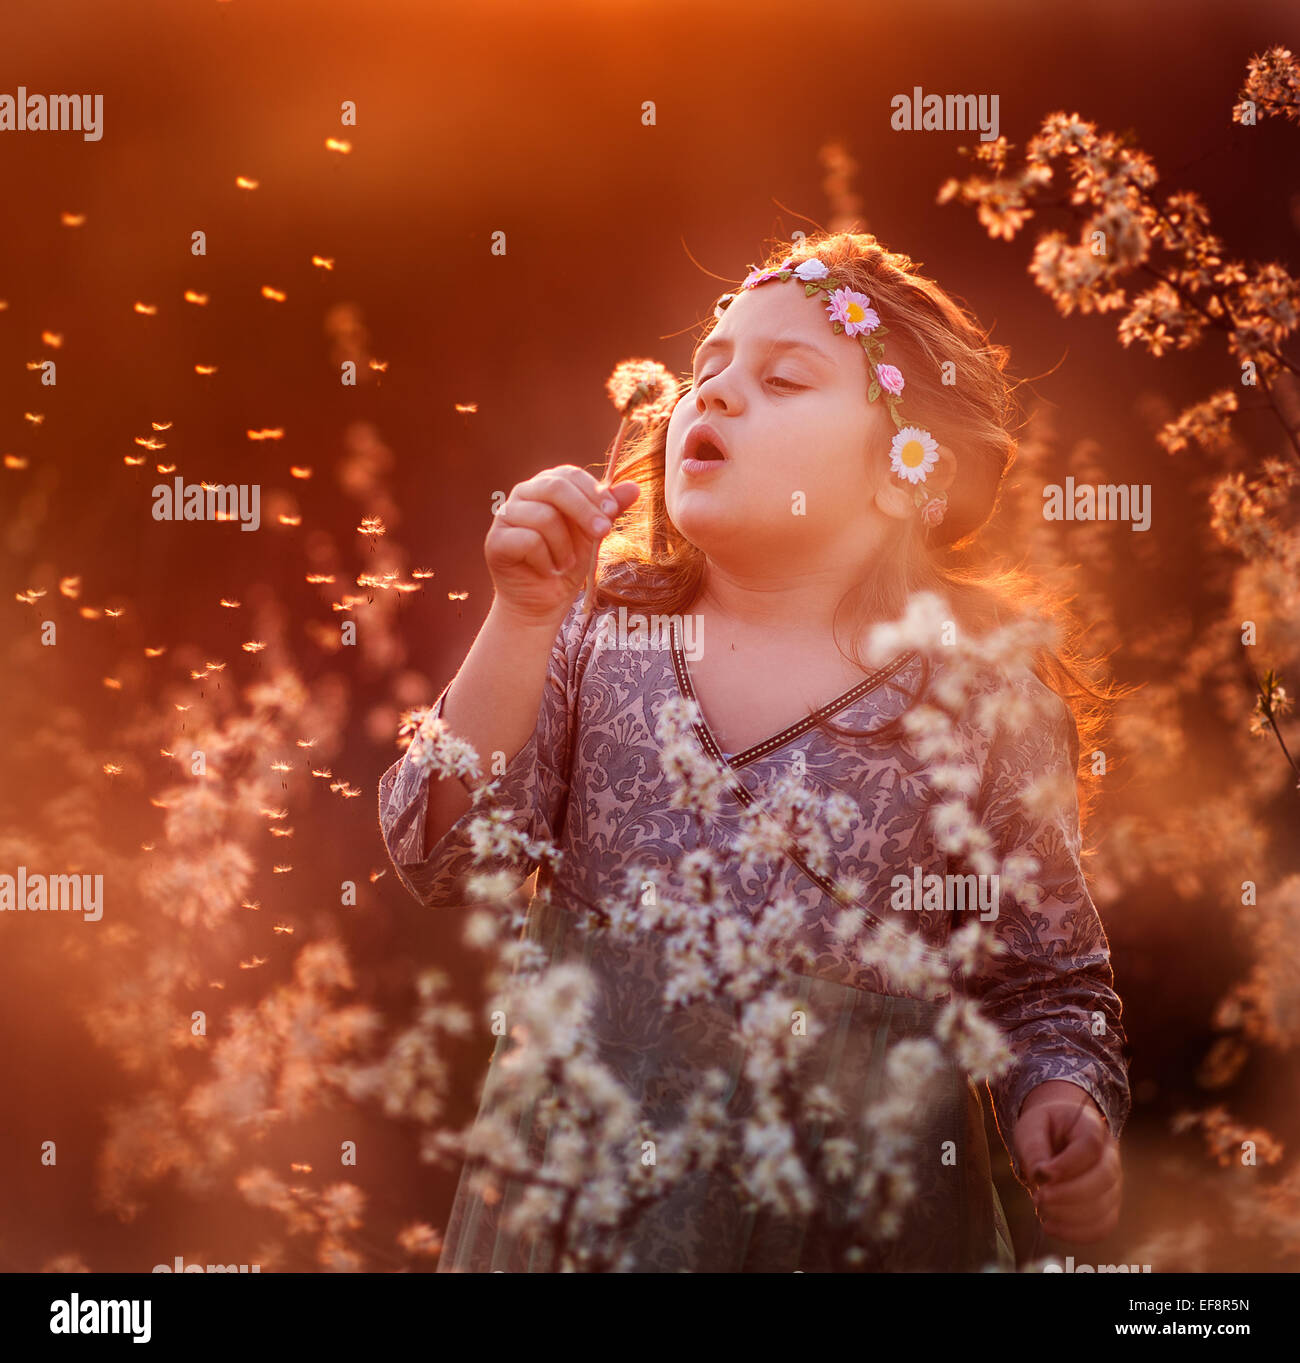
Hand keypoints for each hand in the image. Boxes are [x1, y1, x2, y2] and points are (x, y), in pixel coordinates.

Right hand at [485, 465, 639, 623]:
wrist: (542, 603)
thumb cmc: (566, 565)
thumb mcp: (593, 536)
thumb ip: (609, 510)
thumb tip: (634, 486)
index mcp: (546, 486)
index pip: (569, 475)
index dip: (592, 492)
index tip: (611, 513)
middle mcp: (522, 495)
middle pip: (554, 487)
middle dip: (584, 511)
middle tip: (602, 534)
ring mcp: (505, 517)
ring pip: (543, 517)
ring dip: (564, 547)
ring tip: (565, 563)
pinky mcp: (495, 542)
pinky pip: (529, 541)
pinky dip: (546, 561)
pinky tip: (547, 571)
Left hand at [1015, 1080, 1120, 1242]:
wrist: (1056, 1135)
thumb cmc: (1044, 1128)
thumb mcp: (1031, 1128)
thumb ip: (1034, 1148)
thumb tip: (1041, 1176)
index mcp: (1091, 1126)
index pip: (1090, 1145)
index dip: (1067, 1164)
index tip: (1041, 1175)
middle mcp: (1110, 1154)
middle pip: (1103, 1178)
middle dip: (1069, 1194)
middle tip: (1039, 1198)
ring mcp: (1114, 1182)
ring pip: (1105, 1207)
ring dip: (1070, 1215)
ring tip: (1041, 1209)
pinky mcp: (1109, 1206)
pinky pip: (1103, 1227)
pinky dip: (1077, 1234)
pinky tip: (1050, 1227)